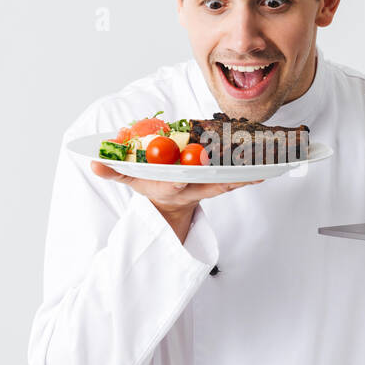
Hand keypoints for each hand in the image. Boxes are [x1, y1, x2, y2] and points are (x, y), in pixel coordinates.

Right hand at [90, 161, 263, 241]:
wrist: (169, 202)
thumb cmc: (150, 186)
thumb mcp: (130, 181)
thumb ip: (113, 171)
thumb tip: (93, 163)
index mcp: (171, 186)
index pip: (175, 182)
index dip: (179, 179)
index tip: (185, 175)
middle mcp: (193, 188)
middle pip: (212, 183)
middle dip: (228, 177)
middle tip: (244, 169)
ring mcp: (208, 187)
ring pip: (231, 181)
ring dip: (248, 175)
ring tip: (267, 166)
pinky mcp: (220, 182)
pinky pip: (240, 176)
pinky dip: (254, 172)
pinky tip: (271, 164)